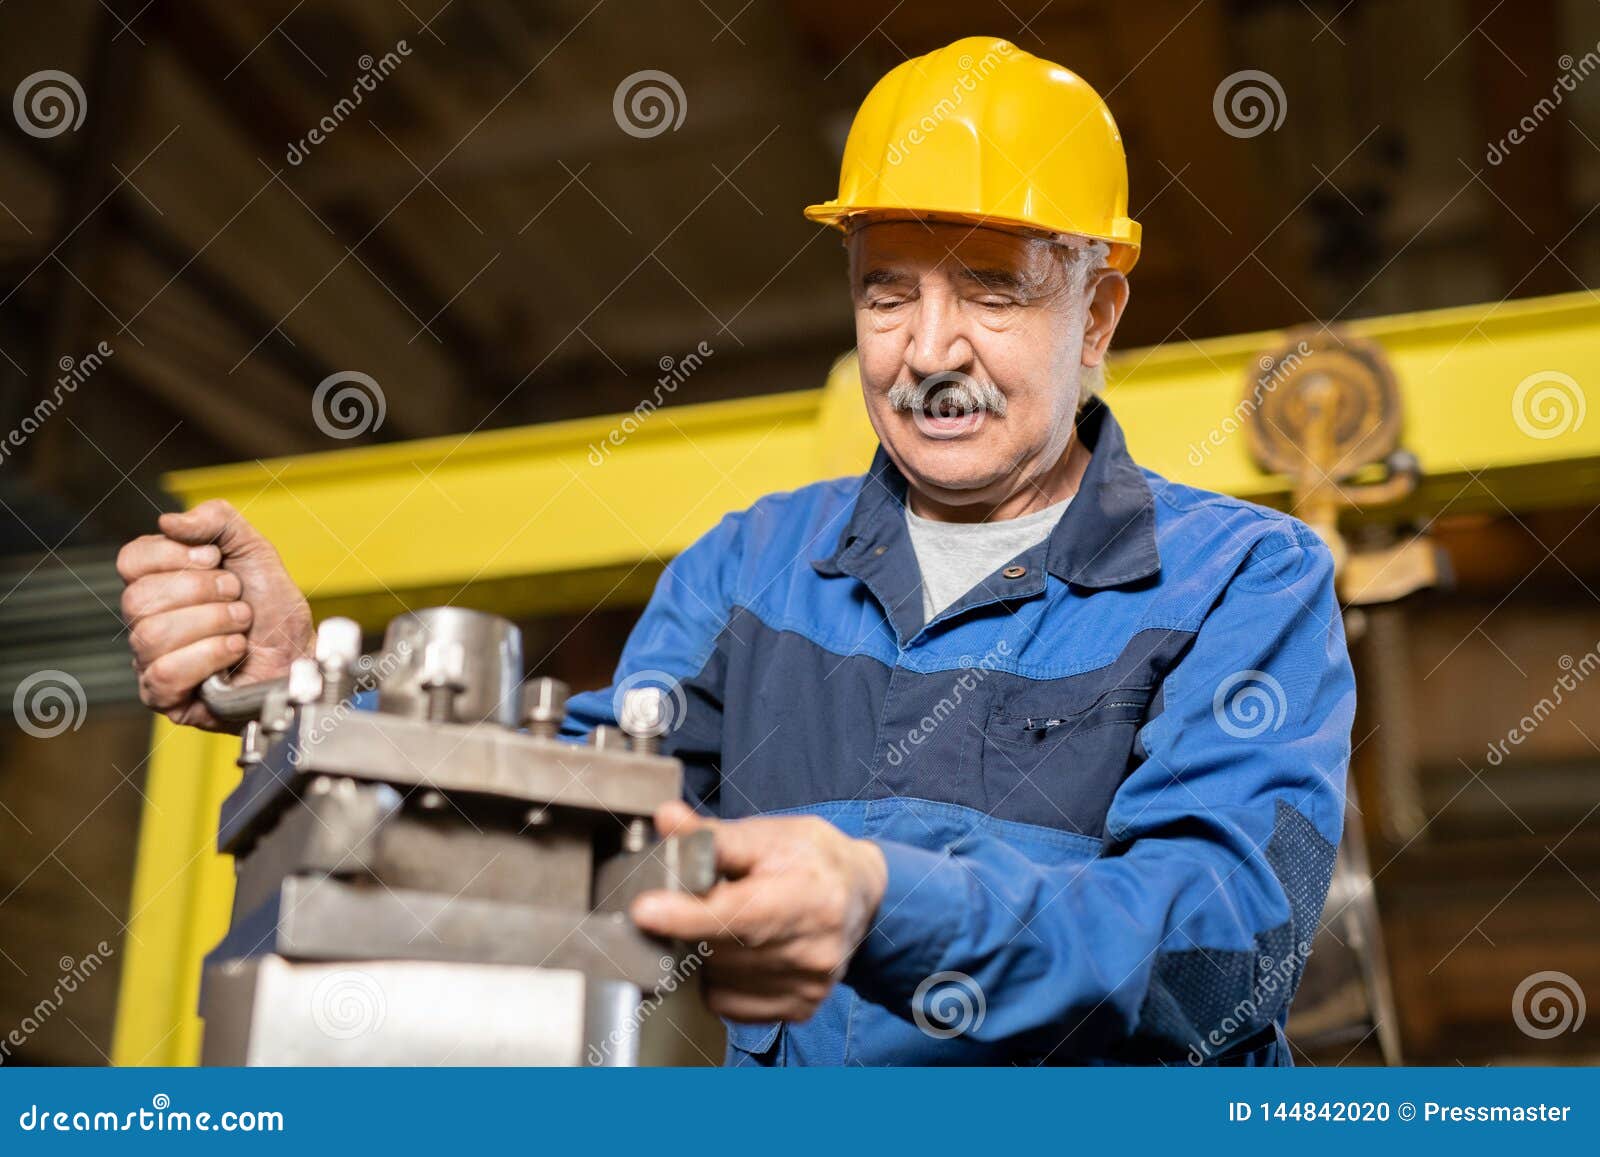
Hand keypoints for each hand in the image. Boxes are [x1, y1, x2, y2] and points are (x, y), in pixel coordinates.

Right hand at [118, 498, 313, 730]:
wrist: (301, 655)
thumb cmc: (274, 611)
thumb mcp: (254, 550)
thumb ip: (217, 520)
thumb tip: (169, 521)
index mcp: (159, 583)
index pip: (131, 560)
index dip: (174, 555)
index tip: (215, 559)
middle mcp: (147, 621)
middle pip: (138, 598)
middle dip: (202, 591)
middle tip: (237, 597)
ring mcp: (151, 660)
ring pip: (151, 635)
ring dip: (213, 623)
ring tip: (241, 626)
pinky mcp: (164, 697)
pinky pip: (163, 674)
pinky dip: (209, 656)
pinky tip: (234, 652)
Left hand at [630, 801, 887, 1022]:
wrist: (861, 894)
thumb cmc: (812, 859)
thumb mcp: (768, 835)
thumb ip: (712, 836)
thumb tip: (667, 820)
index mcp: (807, 897)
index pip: (738, 915)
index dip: (687, 915)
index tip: (645, 911)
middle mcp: (813, 950)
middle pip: (720, 950)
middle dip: (687, 926)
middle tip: (684, 900)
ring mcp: (807, 985)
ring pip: (718, 980)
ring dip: (702, 954)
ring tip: (723, 922)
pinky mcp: (800, 1008)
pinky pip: (729, 1004)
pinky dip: (718, 979)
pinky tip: (735, 951)